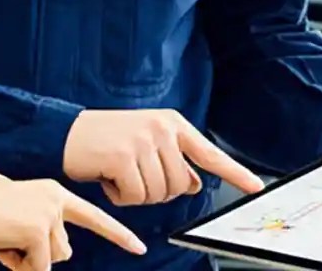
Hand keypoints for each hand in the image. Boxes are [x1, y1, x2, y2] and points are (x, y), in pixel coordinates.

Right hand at [0, 178, 145, 270]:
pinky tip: (1, 248)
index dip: (118, 234)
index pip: (94, 216)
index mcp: (53, 192)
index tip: (139, 247)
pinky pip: (37, 268)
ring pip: (52, 259)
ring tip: (3, 241)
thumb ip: (43, 227)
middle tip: (9, 244)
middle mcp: (56, 200)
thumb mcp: (19, 214)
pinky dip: (19, 267)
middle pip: (65, 249)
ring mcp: (49, 214)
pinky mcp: (38, 230)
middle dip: (39, 256)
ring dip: (27, 261)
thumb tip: (59, 253)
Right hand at [63, 109, 264, 205]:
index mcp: (172, 124)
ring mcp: (144, 141)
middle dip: (157, 191)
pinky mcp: (124, 156)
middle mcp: (162, 130)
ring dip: (137, 195)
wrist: (65, 132)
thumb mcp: (145, 143)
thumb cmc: (106, 140)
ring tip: (119, 173)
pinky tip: (108, 179)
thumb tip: (195, 184)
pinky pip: (135, 197)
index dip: (235, 172)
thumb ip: (173, 161)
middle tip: (133, 175)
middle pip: (180, 186)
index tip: (256, 186)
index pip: (209, 153)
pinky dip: (121, 197)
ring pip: (158, 194)